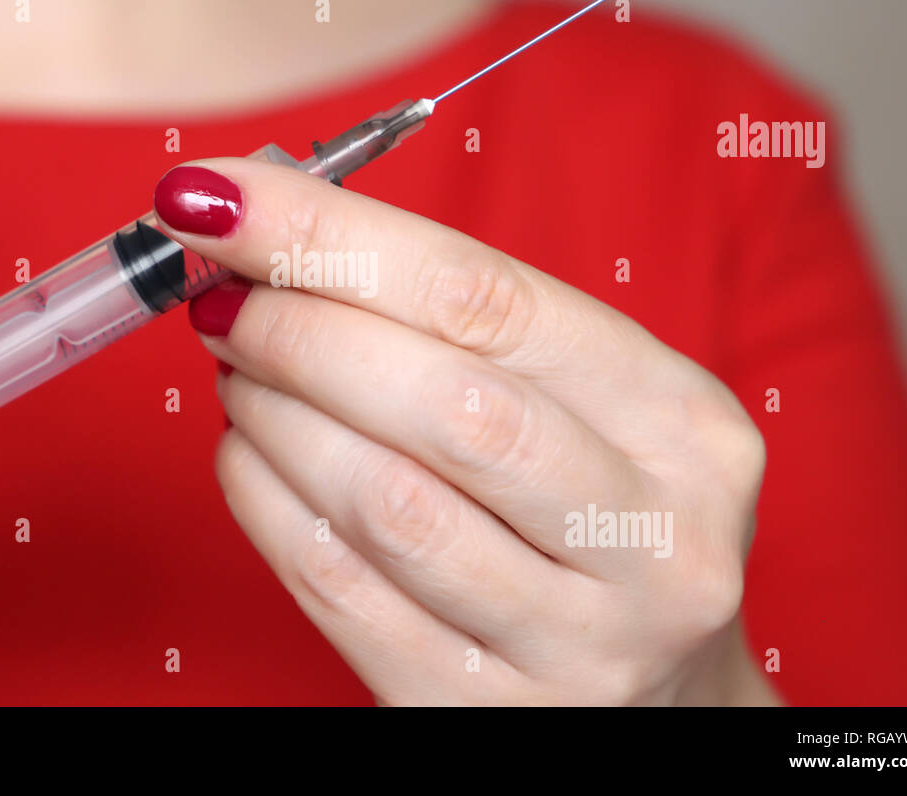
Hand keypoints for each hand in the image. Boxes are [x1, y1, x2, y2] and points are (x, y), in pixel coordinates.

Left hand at [152, 163, 773, 704]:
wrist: (663, 698)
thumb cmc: (600, 512)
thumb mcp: (586, 406)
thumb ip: (460, 325)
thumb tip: (273, 237)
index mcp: (683, 426)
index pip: (486, 299)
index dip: (336, 237)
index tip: (223, 194)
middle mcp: (652, 541)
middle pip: (441, 402)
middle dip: (298, 329)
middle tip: (223, 297)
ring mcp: (575, 646)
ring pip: (383, 503)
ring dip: (273, 415)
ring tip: (238, 371)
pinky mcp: (478, 712)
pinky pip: (339, 592)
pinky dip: (265, 504)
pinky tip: (248, 454)